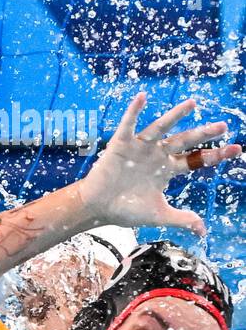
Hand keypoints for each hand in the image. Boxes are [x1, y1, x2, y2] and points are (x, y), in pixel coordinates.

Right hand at [77, 93, 240, 235]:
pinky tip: (141, 98)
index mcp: (167, 170)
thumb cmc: (125, 210)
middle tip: (223, 127)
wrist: (98, 208)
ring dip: (176, 116)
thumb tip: (202, 231)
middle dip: (203, 134)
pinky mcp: (120, 144)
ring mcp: (140, 148)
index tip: (236, 149)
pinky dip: (133, 111)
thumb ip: (181, 219)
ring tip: (192, 104)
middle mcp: (157, 155)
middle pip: (185, 141)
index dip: (215, 155)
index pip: (196, 160)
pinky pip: (128, 125)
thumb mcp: (159, 215)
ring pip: (161, 128)